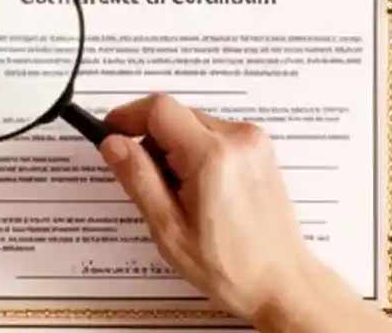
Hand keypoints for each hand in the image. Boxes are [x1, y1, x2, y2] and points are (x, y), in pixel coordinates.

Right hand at [100, 94, 391, 332]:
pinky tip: (200, 189)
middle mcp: (238, 139)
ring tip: (179, 194)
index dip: (127, 116)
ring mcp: (253, 142)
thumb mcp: (170, 229)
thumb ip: (138, 179)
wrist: (281, 282)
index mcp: (212, 156)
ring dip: (175, 147)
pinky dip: (197, 152)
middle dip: (151, 140)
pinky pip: (215, 134)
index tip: (110, 131)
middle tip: (146, 180)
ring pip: (194, 124)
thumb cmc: (232, 266)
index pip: (159, 108)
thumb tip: (113, 145)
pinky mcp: (260, 149)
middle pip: (176, 114)